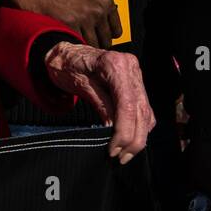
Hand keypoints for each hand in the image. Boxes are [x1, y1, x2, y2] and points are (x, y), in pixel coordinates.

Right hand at [4, 0, 121, 47]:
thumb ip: (96, 10)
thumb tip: (102, 29)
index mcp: (105, 1)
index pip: (116, 31)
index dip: (104, 36)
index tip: (97, 38)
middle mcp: (98, 9)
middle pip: (105, 41)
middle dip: (93, 43)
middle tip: (81, 40)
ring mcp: (85, 18)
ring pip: (91, 45)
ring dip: (81, 45)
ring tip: (71, 38)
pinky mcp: (70, 25)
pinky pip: (76, 44)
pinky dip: (70, 43)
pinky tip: (64, 36)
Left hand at [44, 40, 154, 162]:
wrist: (65, 53)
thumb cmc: (66, 65)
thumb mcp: (79, 85)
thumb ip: (100, 104)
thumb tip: (113, 129)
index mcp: (115, 64)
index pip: (127, 105)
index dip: (124, 131)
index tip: (114, 149)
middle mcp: (131, 67)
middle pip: (140, 111)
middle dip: (133, 139)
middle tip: (121, 158)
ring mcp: (136, 74)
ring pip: (146, 112)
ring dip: (138, 136)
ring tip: (125, 154)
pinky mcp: (136, 82)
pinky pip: (143, 108)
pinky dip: (139, 126)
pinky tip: (129, 139)